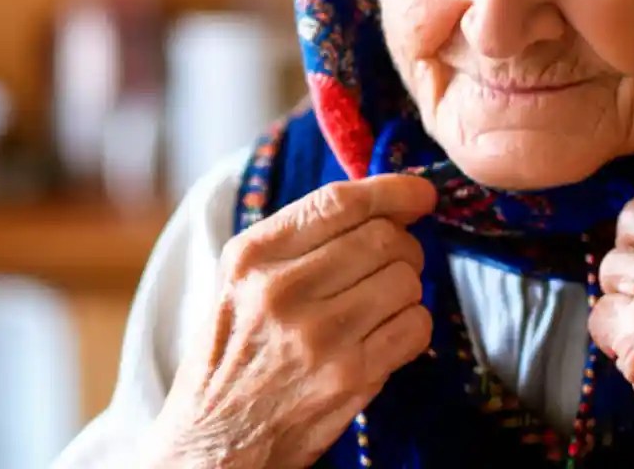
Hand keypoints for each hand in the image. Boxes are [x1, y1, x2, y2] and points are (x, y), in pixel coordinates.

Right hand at [143, 174, 437, 468]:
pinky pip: (416, 327)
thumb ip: (300, 237)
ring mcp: (319, 336)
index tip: (419, 194)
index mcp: (252, 256)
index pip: (339, 201)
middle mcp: (282, 291)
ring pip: (407, 280)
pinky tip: (386, 336)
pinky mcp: (350, 377)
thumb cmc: (234, 354)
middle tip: (397, 261)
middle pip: (384, 238)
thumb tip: (385, 201)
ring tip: (381, 305)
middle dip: (405, 245)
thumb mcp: (241, 281)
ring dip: (407, 289)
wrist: (214, 442)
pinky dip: (413, 326)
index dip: (391, 190)